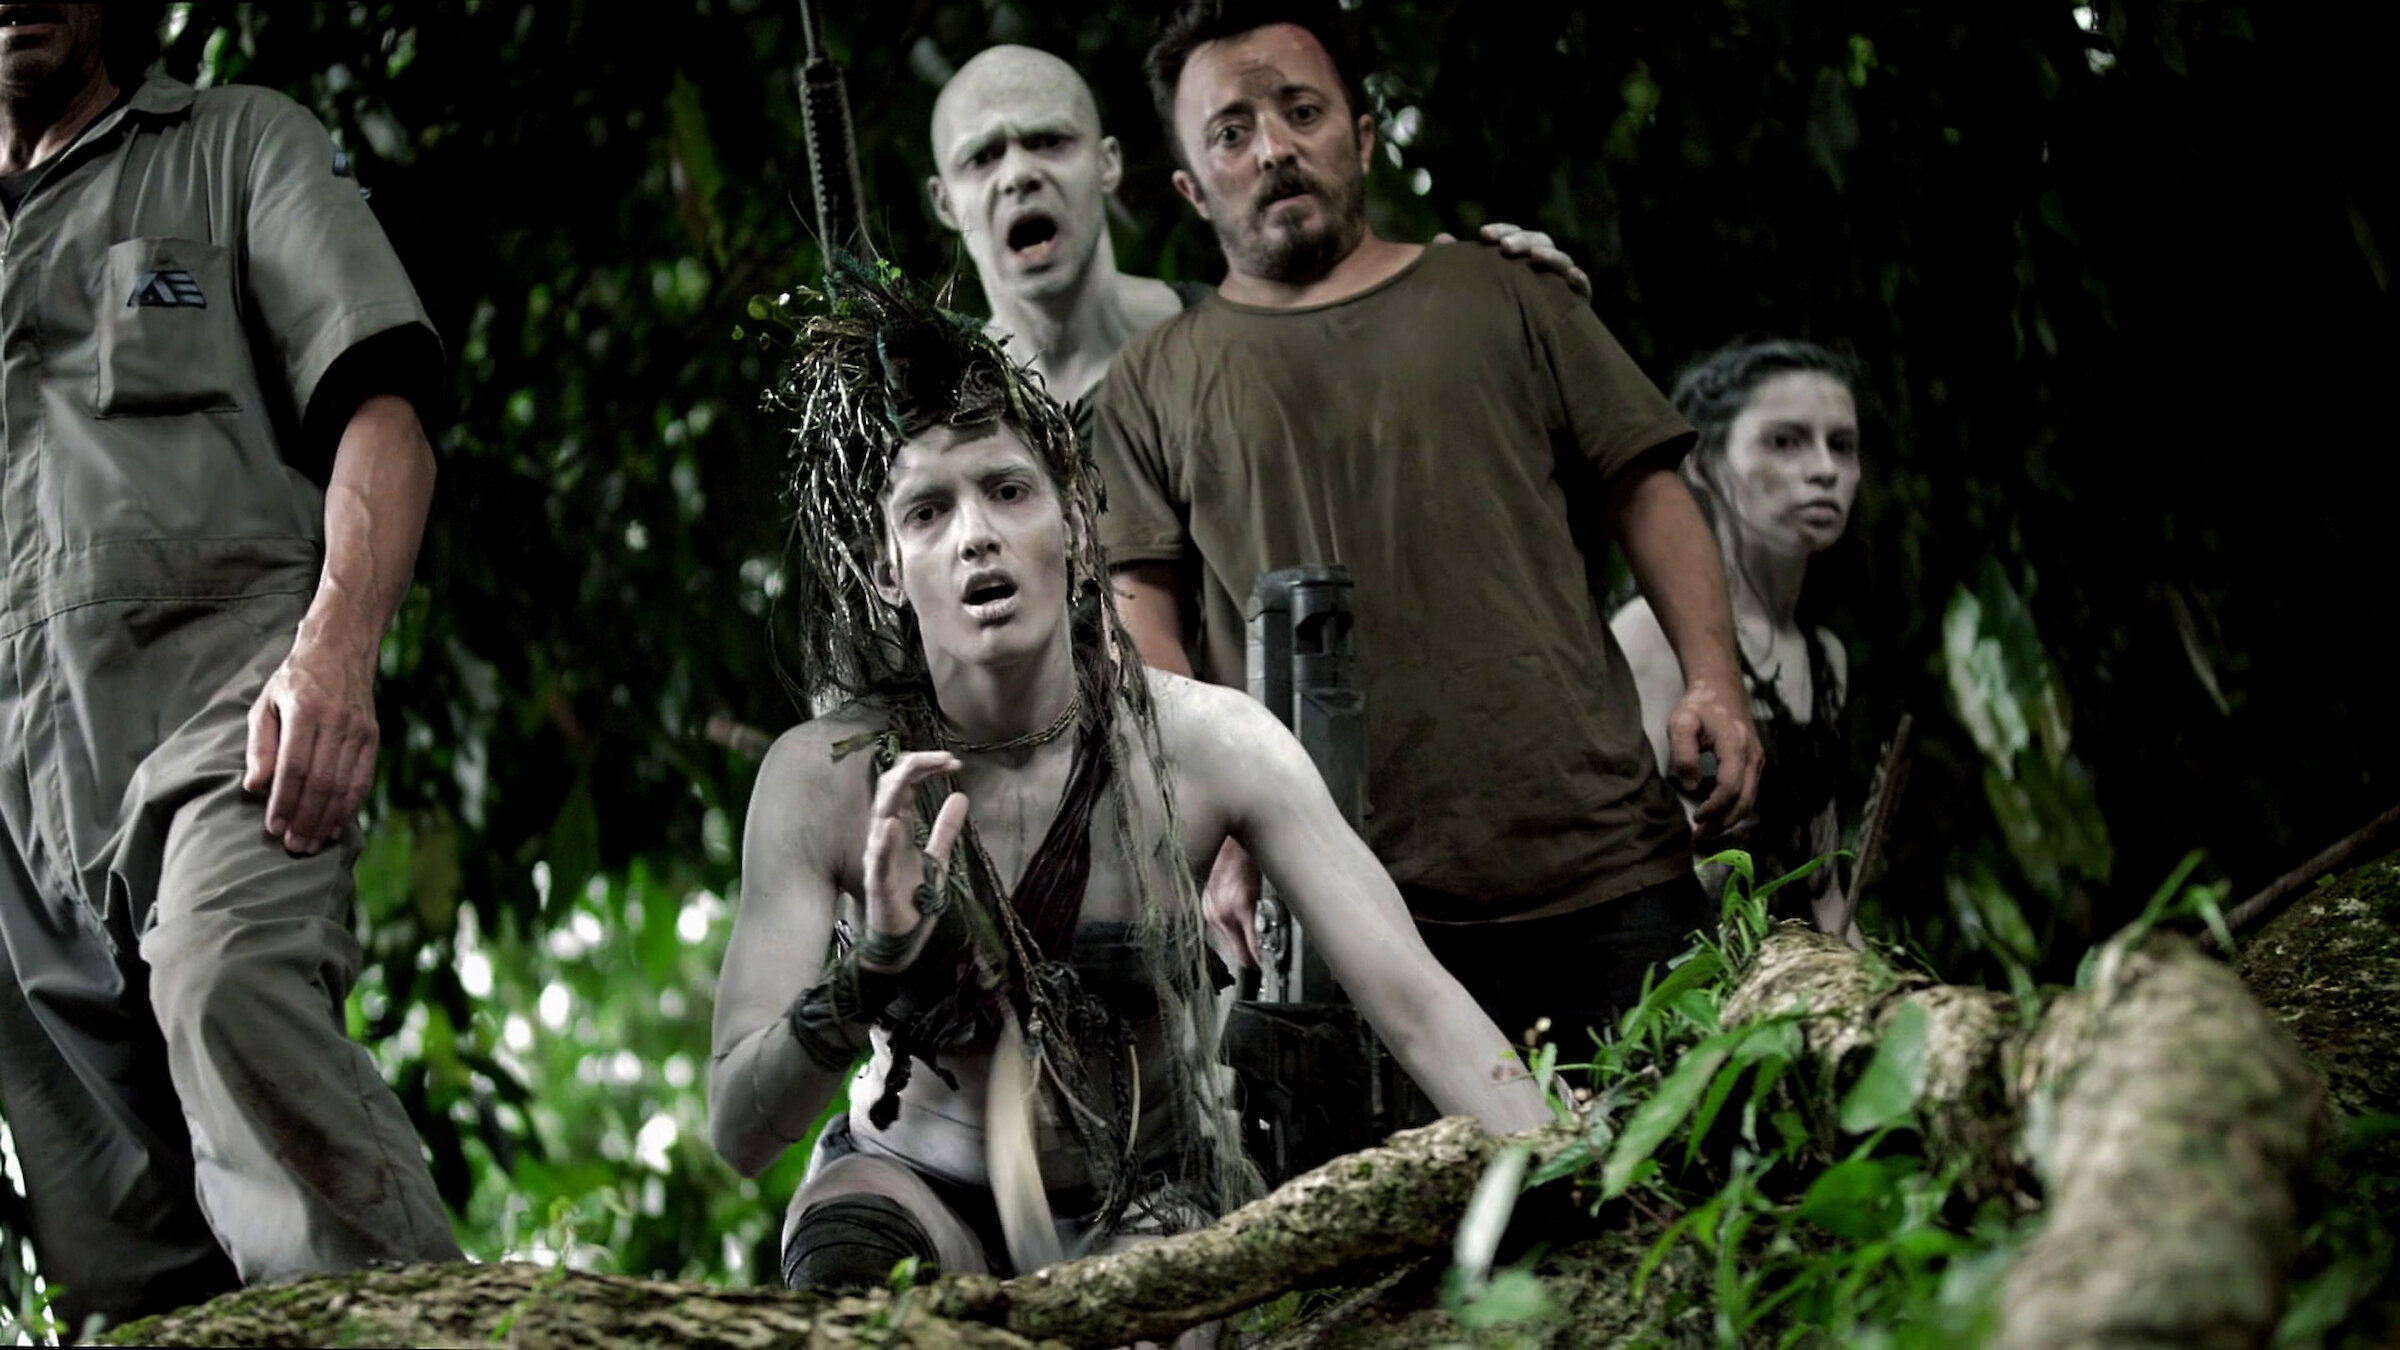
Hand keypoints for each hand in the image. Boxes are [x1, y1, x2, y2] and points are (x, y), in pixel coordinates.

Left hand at [244, 636, 379, 854]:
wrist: (341, 649)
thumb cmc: (294, 681)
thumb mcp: (266, 704)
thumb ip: (260, 746)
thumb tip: (255, 787)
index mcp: (305, 710)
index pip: (294, 767)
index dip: (284, 801)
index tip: (273, 827)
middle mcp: (336, 721)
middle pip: (322, 782)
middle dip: (306, 819)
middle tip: (293, 846)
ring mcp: (359, 730)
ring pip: (343, 786)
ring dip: (327, 820)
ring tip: (312, 844)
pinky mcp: (372, 737)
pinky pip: (362, 779)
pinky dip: (350, 807)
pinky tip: (337, 826)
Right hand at [860, 751, 970, 971]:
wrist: (901, 936)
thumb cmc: (912, 896)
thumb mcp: (937, 856)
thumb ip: (946, 828)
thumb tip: (961, 795)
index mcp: (897, 827)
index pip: (904, 784)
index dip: (925, 767)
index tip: (953, 762)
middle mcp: (883, 835)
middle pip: (890, 789)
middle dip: (914, 767)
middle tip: (946, 758)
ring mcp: (877, 856)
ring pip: (880, 815)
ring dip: (896, 791)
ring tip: (914, 771)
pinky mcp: (876, 882)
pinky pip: (876, 857)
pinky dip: (882, 840)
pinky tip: (891, 823)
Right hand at [1203, 836, 1262, 968]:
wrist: (1229, 830)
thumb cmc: (1253, 852)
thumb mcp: (1270, 884)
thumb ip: (1271, 914)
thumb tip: (1278, 938)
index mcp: (1239, 906)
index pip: (1251, 951)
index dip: (1264, 964)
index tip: (1273, 967)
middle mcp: (1220, 912)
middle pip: (1238, 955)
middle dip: (1254, 959)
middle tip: (1269, 960)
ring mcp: (1210, 909)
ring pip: (1228, 944)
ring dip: (1242, 944)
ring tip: (1258, 941)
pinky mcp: (1205, 904)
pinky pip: (1220, 928)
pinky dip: (1233, 930)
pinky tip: (1243, 922)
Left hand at [1433, 221, 1591, 298]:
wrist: (1518, 351)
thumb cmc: (1492, 311)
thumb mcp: (1475, 286)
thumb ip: (1464, 263)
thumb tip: (1442, 239)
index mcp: (1519, 257)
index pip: (1513, 235)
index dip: (1502, 230)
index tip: (1483, 234)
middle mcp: (1541, 265)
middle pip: (1538, 242)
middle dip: (1522, 241)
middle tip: (1505, 246)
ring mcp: (1560, 282)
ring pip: (1560, 261)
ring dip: (1549, 256)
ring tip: (1536, 256)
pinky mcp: (1576, 302)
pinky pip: (1583, 288)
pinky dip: (1580, 279)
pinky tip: (1571, 276)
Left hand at [1667, 675, 1760, 839]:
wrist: (1721, 689)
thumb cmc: (1698, 706)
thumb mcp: (1681, 722)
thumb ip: (1683, 753)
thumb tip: (1691, 786)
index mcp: (1736, 745)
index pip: (1731, 786)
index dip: (1714, 807)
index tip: (1696, 818)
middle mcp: (1753, 757)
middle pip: (1745, 801)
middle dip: (1722, 823)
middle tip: (1699, 838)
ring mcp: (1757, 762)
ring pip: (1749, 801)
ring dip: (1728, 820)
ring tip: (1703, 833)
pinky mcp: (1754, 765)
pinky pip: (1747, 793)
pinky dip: (1732, 809)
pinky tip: (1713, 816)